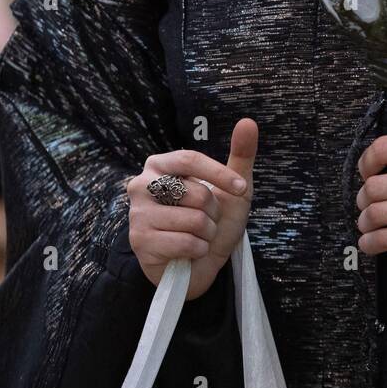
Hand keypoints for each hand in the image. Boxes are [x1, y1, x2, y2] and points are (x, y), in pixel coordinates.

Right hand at [125, 119, 257, 299]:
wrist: (199, 265)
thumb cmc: (212, 221)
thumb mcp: (232, 189)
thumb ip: (240, 155)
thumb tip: (248, 122)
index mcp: (160, 164)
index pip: (191, 160)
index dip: (220, 175)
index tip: (240, 190)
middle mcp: (142, 184)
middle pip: (196, 192)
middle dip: (213, 212)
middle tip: (207, 220)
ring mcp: (138, 214)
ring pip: (193, 220)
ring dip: (207, 233)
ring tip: (199, 235)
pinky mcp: (140, 241)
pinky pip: (185, 242)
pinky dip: (198, 249)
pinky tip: (190, 252)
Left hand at [356, 90, 386, 278]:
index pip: (386, 147)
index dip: (367, 161)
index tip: (367, 171)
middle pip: (376, 186)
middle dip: (363, 198)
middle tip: (367, 203)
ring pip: (377, 214)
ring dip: (365, 222)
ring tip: (369, 222)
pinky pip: (385, 239)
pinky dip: (370, 242)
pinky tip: (371, 241)